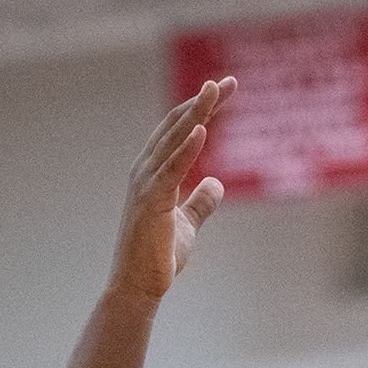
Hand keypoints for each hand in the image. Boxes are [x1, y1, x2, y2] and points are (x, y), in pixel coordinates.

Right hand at [109, 78, 233, 301]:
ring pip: (173, 140)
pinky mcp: (152, 201)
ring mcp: (146, 184)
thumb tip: (216, 184)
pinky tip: (201, 129)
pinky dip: (186, 147)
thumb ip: (200, 202)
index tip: (226, 90)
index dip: (202, 109)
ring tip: (214, 90)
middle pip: (177, 126)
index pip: (180, 131)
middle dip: (203, 102)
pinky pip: (172, 169)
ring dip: (195, 113)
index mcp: (154, 172)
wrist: (140, 285)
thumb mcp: (188, 223)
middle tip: (228, 81)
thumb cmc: (159, 256)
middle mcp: (146, 170)